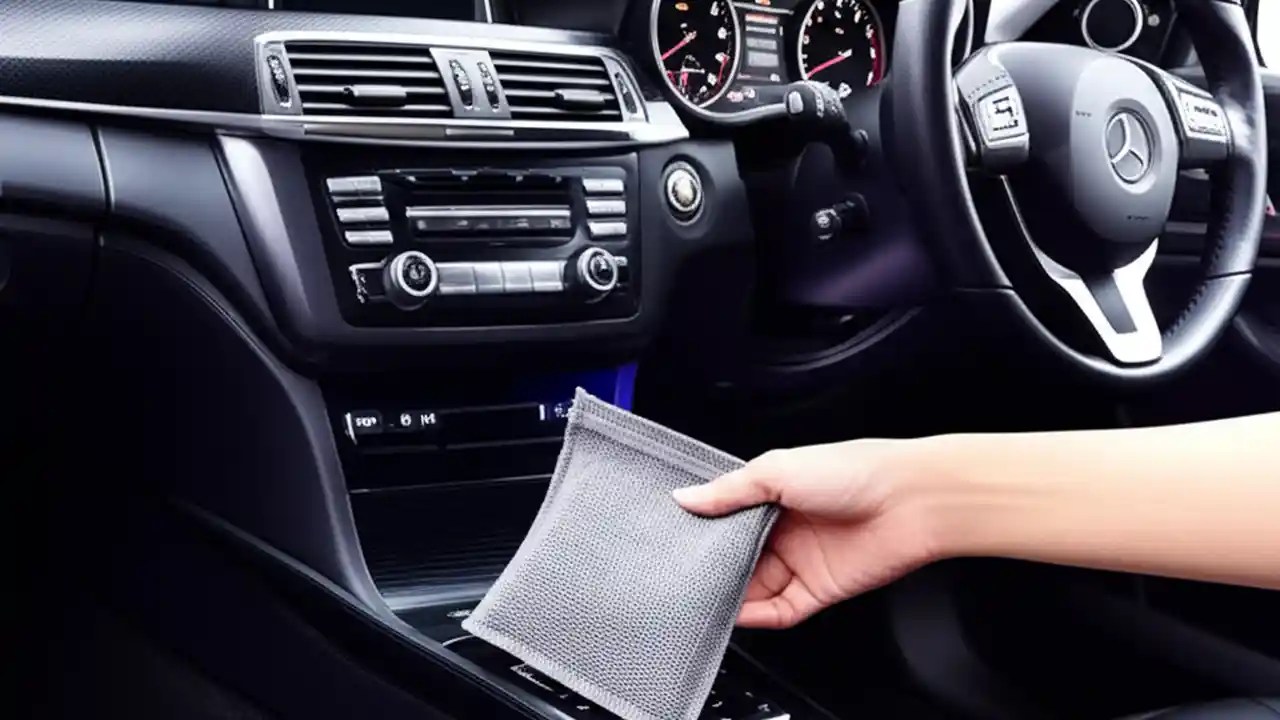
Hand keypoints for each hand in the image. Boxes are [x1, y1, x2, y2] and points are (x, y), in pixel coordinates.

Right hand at [672, 440, 936, 628]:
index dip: (704, 532)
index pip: (727, 520)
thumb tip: (685, 498)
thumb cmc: (853, 470)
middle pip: (737, 558)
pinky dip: (757, 616)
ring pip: (754, 588)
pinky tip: (738, 613)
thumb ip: (729, 490)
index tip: (676, 540)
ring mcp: (801, 561)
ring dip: (731, 595)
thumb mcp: (777, 469)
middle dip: (713, 568)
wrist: (910, 499)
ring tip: (704, 597)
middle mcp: (785, 530)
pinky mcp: (818, 590)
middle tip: (684, 574)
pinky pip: (780, 609)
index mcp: (773, 495)